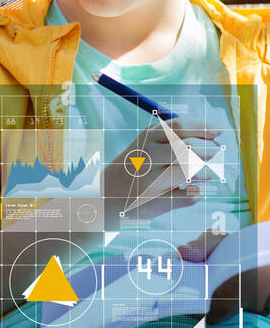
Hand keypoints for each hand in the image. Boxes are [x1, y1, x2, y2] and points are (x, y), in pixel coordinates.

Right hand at [101, 120, 215, 219]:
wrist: (107, 194)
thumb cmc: (136, 166)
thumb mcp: (147, 143)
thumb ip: (177, 136)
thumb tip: (215, 135)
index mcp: (146, 137)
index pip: (181, 126)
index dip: (206, 128)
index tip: (219, 131)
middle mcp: (147, 155)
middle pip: (189, 147)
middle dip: (210, 150)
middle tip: (216, 154)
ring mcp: (150, 179)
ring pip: (191, 171)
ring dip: (207, 173)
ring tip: (208, 175)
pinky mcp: (156, 201)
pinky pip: (190, 196)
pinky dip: (196, 193)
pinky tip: (190, 191)